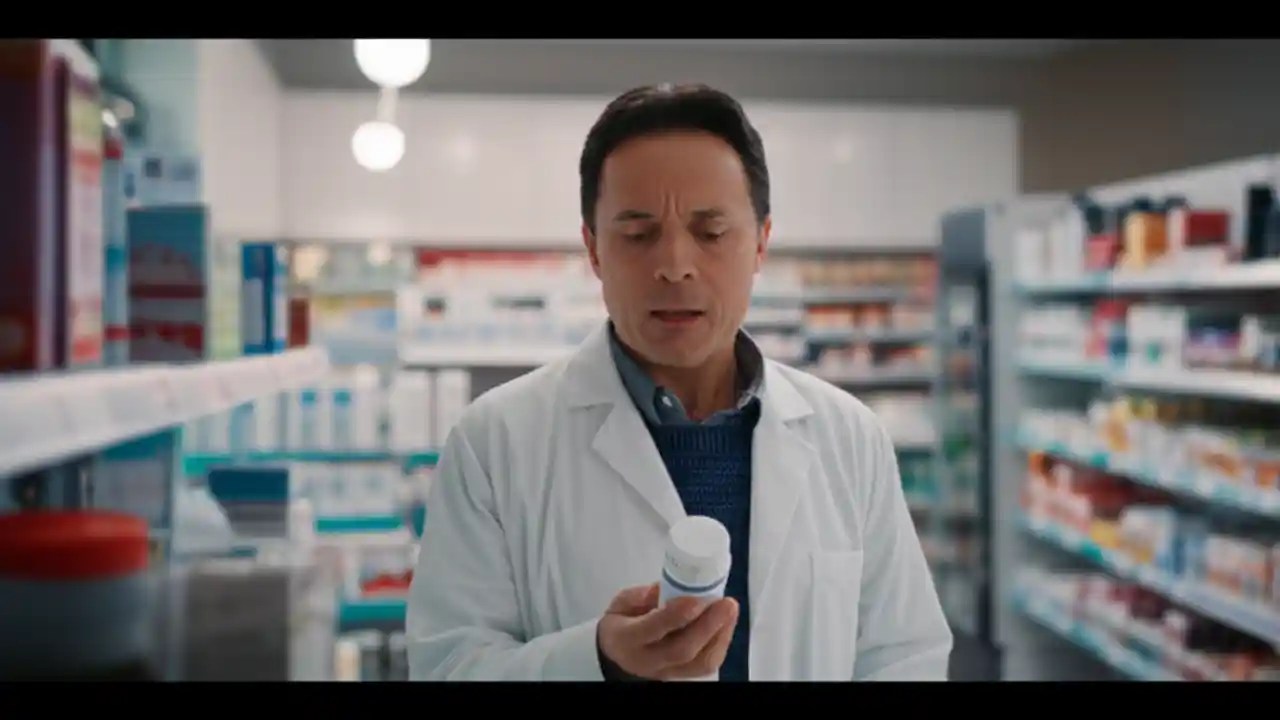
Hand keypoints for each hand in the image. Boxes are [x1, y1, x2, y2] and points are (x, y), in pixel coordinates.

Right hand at [597, 583, 738, 680]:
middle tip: (726, 603)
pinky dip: (721, 643)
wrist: (617, 654)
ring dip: (720, 635)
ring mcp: (667, 672)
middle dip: (708, 626)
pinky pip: (706, 665)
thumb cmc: (622, 622)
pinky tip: (726, 624)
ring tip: (729, 610)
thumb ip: (641, 595)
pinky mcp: (682, 675)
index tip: (696, 599)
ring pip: (699, 662)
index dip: (676, 615)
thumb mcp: (621, 602)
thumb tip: (667, 588)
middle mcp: (647, 660)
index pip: (651, 629)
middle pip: (681, 650)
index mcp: (626, 638)